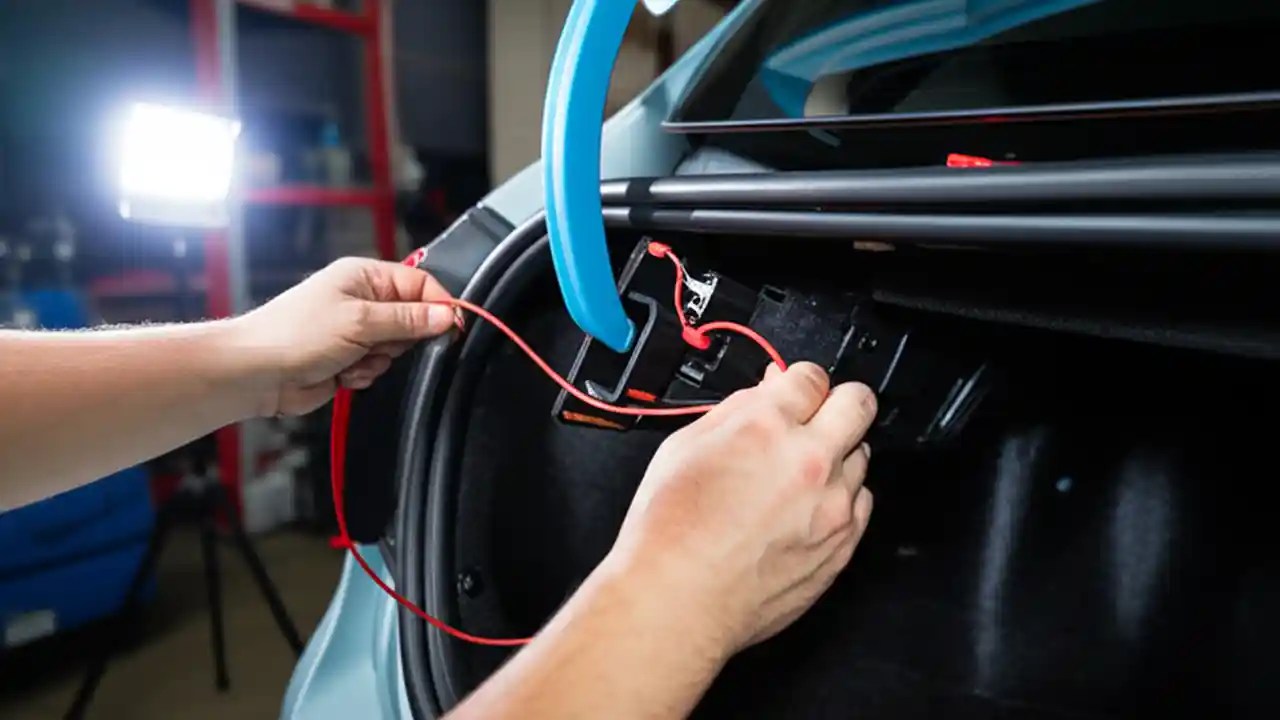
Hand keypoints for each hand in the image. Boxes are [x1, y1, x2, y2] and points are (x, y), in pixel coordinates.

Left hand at [232, 257, 455, 416]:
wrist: (256, 373)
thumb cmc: (295, 334)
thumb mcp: (360, 322)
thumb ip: (408, 320)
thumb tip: (446, 315)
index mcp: (365, 277)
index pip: (420, 284)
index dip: (439, 305)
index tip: (452, 328)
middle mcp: (362, 301)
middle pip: (413, 318)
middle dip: (402, 339)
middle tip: (381, 344)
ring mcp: (356, 331)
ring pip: (397, 348)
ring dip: (380, 361)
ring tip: (353, 359)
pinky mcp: (349, 359)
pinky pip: (378, 368)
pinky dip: (365, 374)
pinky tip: (343, 374)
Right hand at [606, 362, 875, 656]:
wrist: (679, 602)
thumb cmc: (671, 533)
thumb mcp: (684, 446)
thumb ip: (737, 409)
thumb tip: (769, 389)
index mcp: (766, 427)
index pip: (812, 376)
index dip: (799, 382)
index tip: (792, 394)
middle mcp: (809, 461)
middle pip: (858, 403)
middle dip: (838, 403)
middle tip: (815, 419)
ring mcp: (833, 506)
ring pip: (862, 455)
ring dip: (837, 456)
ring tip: (795, 479)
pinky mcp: (843, 544)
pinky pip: (862, 503)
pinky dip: (841, 499)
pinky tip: (804, 511)